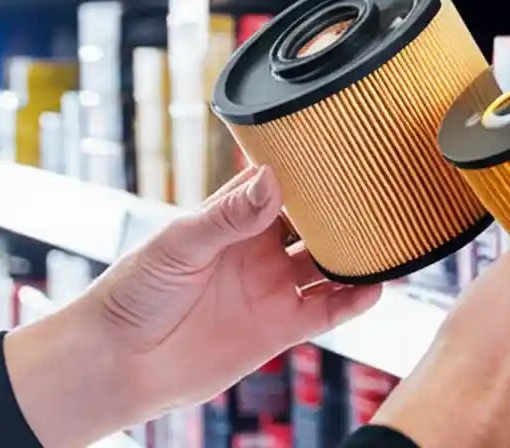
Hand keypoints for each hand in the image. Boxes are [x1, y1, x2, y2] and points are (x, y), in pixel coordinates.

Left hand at [4, 166, 381, 447]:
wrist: (118, 363)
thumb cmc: (133, 292)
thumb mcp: (178, 243)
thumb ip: (228, 216)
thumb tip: (270, 179)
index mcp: (233, 218)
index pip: (281, 182)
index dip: (311, 167)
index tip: (345, 147)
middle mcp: (257, 249)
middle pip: (315, 222)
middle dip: (345, 208)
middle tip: (380, 190)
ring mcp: (271, 288)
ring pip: (328, 265)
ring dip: (357, 254)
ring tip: (391, 238)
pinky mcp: (278, 328)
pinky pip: (326, 311)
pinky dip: (353, 301)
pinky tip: (375, 288)